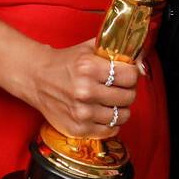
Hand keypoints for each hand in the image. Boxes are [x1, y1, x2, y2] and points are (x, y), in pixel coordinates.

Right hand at [21, 37, 138, 139]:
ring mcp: (81, 113)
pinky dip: (111, 123)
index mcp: (88, 68)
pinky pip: (110, 130)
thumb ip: (117, 51)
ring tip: (112, 101)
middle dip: (128, 91)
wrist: (37, 78)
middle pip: (128, 97)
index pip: (130, 76)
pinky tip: (103, 113)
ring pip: (122, 116)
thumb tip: (142, 62)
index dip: (132, 75)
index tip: (127, 74)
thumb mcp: (89, 48)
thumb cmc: (66, 63)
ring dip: (121, 109)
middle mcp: (85, 91)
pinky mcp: (77, 128)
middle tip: (119, 88)